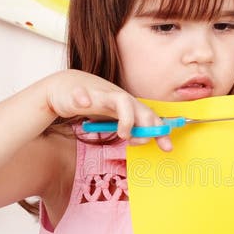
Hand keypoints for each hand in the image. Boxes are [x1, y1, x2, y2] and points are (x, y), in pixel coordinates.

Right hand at [44, 70, 172, 151]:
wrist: (66, 86)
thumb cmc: (94, 103)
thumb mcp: (113, 116)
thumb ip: (130, 128)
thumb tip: (145, 140)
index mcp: (126, 104)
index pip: (148, 115)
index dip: (159, 130)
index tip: (167, 147)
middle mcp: (117, 97)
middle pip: (140, 107)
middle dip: (148, 125)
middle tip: (143, 142)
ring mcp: (99, 94)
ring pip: (120, 100)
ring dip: (127, 119)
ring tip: (123, 135)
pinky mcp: (78, 92)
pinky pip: (80, 93)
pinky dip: (82, 97)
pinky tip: (84, 104)